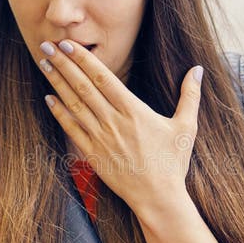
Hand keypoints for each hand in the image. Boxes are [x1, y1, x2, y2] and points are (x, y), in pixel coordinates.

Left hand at [38, 41, 203, 216]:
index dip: (84, 59)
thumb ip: (190, 96)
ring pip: (74, 104)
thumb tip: (198, 69)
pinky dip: (59, 113)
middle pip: (84, 86)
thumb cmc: (173, 163)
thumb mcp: (186, 127)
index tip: (69, 44)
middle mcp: (113, 122)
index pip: (103, 78)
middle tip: (47, 45)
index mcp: (134, 110)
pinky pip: (71, 130)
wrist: (158, 198)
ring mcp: (100, 138)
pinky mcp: (92, 155)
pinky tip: (48, 98)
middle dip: (64, 64)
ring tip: (44, 64)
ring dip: (58, 83)